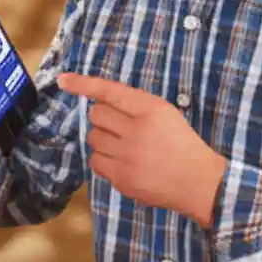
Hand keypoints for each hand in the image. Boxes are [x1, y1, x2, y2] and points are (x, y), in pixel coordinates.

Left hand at [58, 73, 226, 229]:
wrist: (198, 181)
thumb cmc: (182, 144)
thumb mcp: (166, 113)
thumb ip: (137, 105)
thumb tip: (101, 100)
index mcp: (151, 109)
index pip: (109, 91)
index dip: (83, 84)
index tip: (63, 80)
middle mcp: (136, 130)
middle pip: (96, 114)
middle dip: (104, 119)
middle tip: (121, 128)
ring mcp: (127, 156)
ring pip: (93, 138)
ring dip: (103, 139)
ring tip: (124, 146)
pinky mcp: (121, 178)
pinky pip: (95, 161)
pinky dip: (103, 159)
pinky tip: (121, 161)